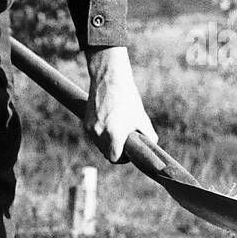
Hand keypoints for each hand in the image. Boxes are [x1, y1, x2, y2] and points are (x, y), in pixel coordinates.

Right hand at [84, 46, 157, 162]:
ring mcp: (90, 128)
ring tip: (117, 129)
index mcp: (113, 135)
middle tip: (124, 141)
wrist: (109, 79)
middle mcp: (99, 133)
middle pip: (106, 152)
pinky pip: (94, 135)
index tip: (128, 153)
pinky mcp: (85, 122)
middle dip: (115, 150)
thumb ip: (148, 136)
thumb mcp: (142, 118)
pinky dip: (101, 133)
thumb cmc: (128, 98)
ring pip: (99, 144)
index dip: (122, 158)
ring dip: (107, 142)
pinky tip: (109, 122)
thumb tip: (150, 147)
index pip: (114, 158)